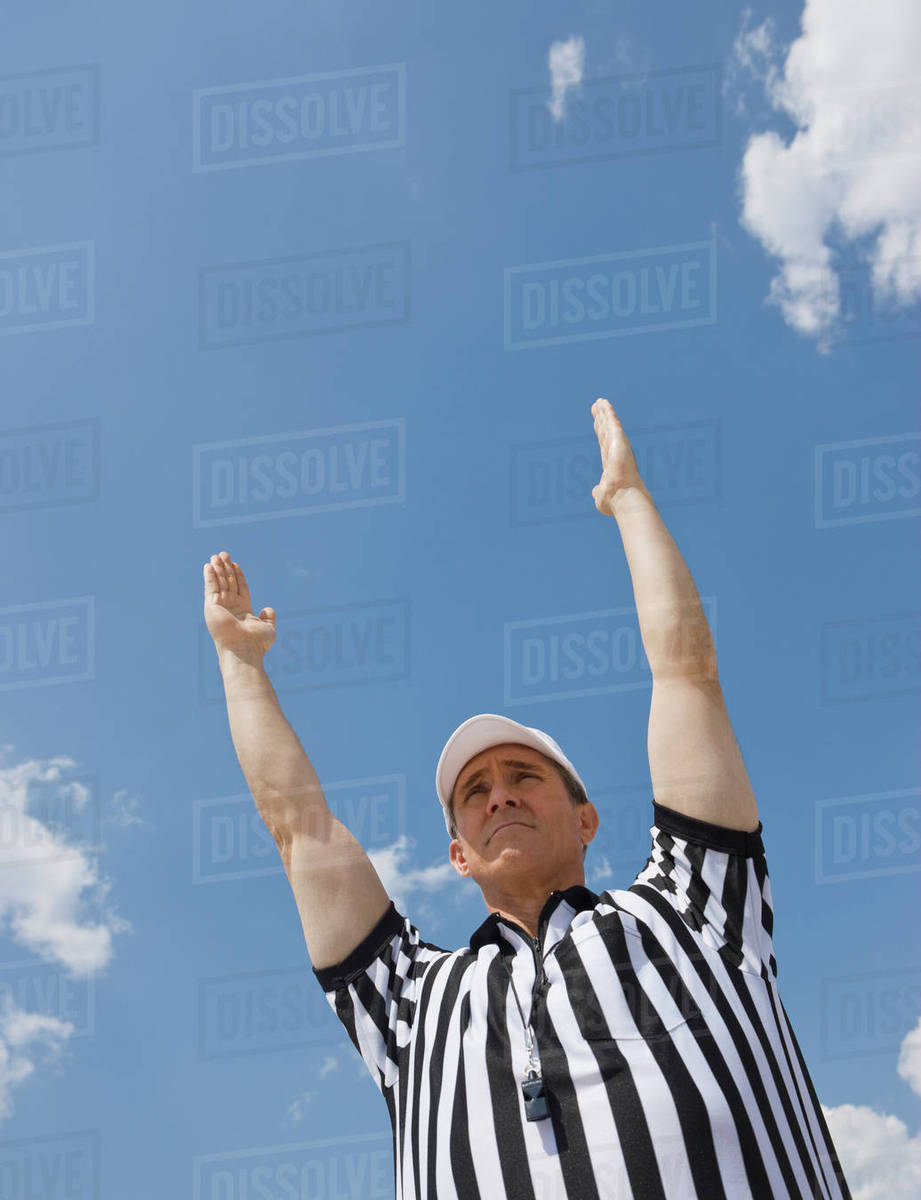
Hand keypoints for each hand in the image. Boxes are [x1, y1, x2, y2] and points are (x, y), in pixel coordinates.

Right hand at [203, 552, 275, 658]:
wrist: (245, 649)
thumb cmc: (257, 643)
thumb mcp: (268, 628)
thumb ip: (269, 618)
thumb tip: (268, 608)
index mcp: (243, 611)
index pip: (240, 588)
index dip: (238, 575)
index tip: (235, 563)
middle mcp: (230, 608)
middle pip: (228, 583)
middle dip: (226, 568)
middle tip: (224, 554)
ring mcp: (220, 607)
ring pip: (219, 583)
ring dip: (217, 569)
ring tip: (217, 555)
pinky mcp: (211, 607)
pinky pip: (210, 588)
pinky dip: (209, 576)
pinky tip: (209, 565)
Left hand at [591, 397, 645, 515]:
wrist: (623, 499)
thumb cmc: (615, 502)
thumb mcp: (602, 497)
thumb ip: (598, 492)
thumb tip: (595, 491)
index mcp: (611, 464)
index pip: (604, 444)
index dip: (600, 432)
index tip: (596, 422)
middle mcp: (615, 453)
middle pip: (606, 431)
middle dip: (602, 419)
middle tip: (597, 406)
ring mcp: (618, 446)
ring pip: (609, 425)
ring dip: (605, 413)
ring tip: (599, 401)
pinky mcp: (619, 442)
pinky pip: (612, 424)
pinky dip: (608, 413)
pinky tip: (604, 404)